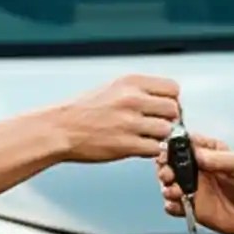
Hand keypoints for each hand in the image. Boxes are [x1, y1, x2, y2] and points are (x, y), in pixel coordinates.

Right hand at [52, 75, 179, 162]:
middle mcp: (132, 99)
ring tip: (146, 137)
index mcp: (130, 82)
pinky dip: (150, 151)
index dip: (171, 100)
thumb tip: (164, 99)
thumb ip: (139, 91)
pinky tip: (138, 147)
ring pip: (167, 130)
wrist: (60, 129)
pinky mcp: (126, 144)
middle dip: (168, 119)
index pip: (172, 88)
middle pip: (173, 109)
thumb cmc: (83, 111)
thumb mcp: (112, 88)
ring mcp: (130, 122)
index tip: (163, 109)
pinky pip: (155, 149)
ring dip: (160, 137)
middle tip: (157, 125)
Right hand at [156, 135, 233, 233]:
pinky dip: (171, 205)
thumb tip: (198, 154)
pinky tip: (178, 205)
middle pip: (169, 162)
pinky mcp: (191, 206)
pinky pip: (172, 205)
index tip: (169, 152)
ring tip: (175, 191)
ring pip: (167, 183)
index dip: (173, 146)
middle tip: (168, 174)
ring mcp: (192, 187)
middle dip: (164, 167)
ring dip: (166, 186)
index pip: (184, 143)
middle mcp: (196, 168)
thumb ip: (219, 157)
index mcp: (208, 152)